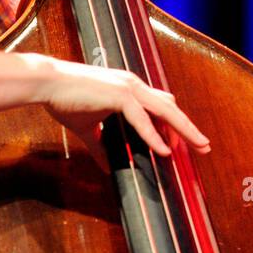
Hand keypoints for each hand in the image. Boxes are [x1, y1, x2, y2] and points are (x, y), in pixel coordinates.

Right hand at [22, 52, 210, 173]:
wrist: (47, 84)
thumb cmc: (65, 100)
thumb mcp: (87, 129)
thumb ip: (100, 148)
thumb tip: (109, 169)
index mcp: (129, 89)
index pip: (161, 106)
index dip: (175, 125)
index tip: (185, 143)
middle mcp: (133, 85)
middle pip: (170, 108)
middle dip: (189, 128)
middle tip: (205, 146)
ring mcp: (128, 88)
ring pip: (165, 111)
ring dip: (184, 130)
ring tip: (199, 146)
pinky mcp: (118, 95)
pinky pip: (142, 119)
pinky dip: (154, 136)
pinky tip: (165, 151)